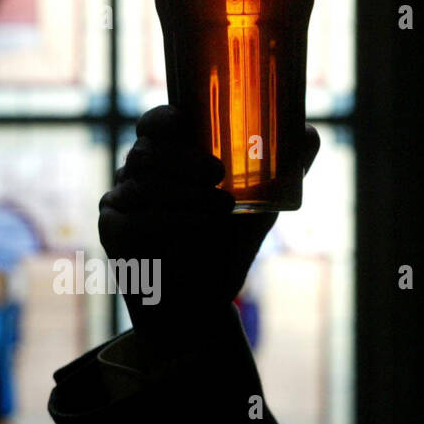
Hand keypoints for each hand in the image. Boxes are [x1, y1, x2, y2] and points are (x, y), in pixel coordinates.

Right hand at [98, 105, 319, 362]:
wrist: (200, 304)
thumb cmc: (224, 248)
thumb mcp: (259, 206)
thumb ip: (283, 170)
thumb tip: (310, 133)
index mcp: (165, 159)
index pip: (154, 126)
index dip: (162, 119)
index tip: (183, 121)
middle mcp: (135, 176)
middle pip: (148, 153)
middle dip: (184, 160)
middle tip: (218, 173)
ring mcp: (118, 203)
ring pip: (143, 185)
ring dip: (184, 195)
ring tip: (222, 208)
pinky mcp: (112, 233)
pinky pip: (136, 220)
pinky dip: (170, 222)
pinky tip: (197, 229)